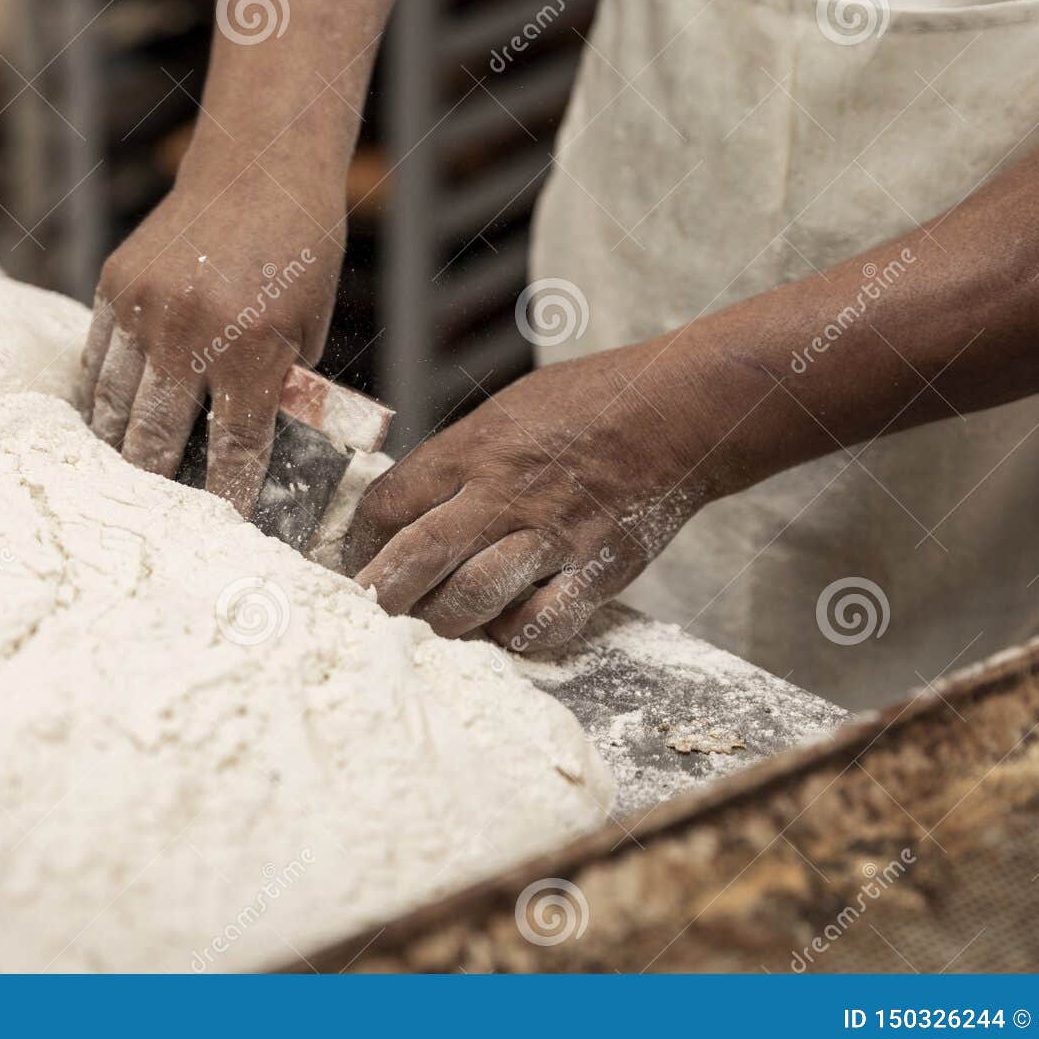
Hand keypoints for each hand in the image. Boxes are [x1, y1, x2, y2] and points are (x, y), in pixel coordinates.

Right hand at [78, 160, 343, 516]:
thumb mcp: (308, 327)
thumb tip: (257, 452)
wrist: (261, 168)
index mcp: (250, 348)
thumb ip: (282, 389)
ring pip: (115, 405)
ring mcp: (143, 307)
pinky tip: (106, 427)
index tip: (224, 530)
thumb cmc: (300, 251)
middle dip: (157, 487)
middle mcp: (188, 331)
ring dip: (119, 449)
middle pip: (156, 438)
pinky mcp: (115, 285)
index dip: (229, 496)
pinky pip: (97, 360)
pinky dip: (101, 399)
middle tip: (157, 522)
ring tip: (121, 484)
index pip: (234, 448)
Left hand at [343, 341, 726, 650]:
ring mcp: (552, 533)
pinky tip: (506, 627)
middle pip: (418, 556)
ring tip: (434, 626)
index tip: (360, 562)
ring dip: (443, 622)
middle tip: (370, 614)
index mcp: (474, 447)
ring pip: (472, 597)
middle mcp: (505, 491)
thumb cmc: (589, 404)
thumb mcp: (507, 410)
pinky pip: (543, 622)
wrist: (678, 410)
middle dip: (381, 595)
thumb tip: (406, 505)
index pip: (389, 504)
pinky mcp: (598, 567)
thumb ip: (457, 458)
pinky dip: (515, 634)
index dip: (362, 542)